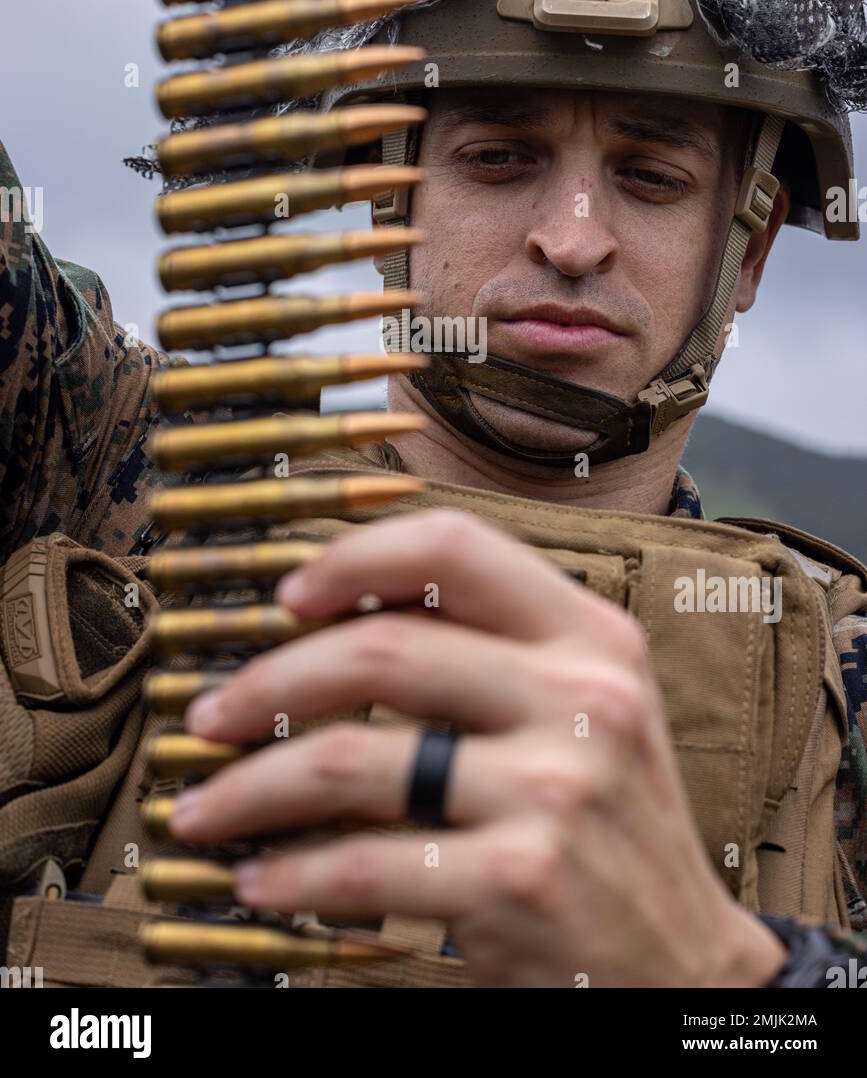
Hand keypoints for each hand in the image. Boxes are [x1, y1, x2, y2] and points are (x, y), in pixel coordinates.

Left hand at [174, 509, 784, 987]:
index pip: (456, 547)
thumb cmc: (608, 825)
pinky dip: (292, 872)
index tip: (287, 597)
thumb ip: (491, 651)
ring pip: (350, 759)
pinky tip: (262, 878)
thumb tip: (335, 614)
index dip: (354, 557)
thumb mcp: (583, 708)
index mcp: (592, 635)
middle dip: (269, 681)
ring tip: (205, 808)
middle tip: (211, 716)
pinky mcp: (521, 879)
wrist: (684, 963)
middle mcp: (582, 697)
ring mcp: (555, 788)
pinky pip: (365, 863)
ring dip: (251, 786)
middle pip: (381, 649)